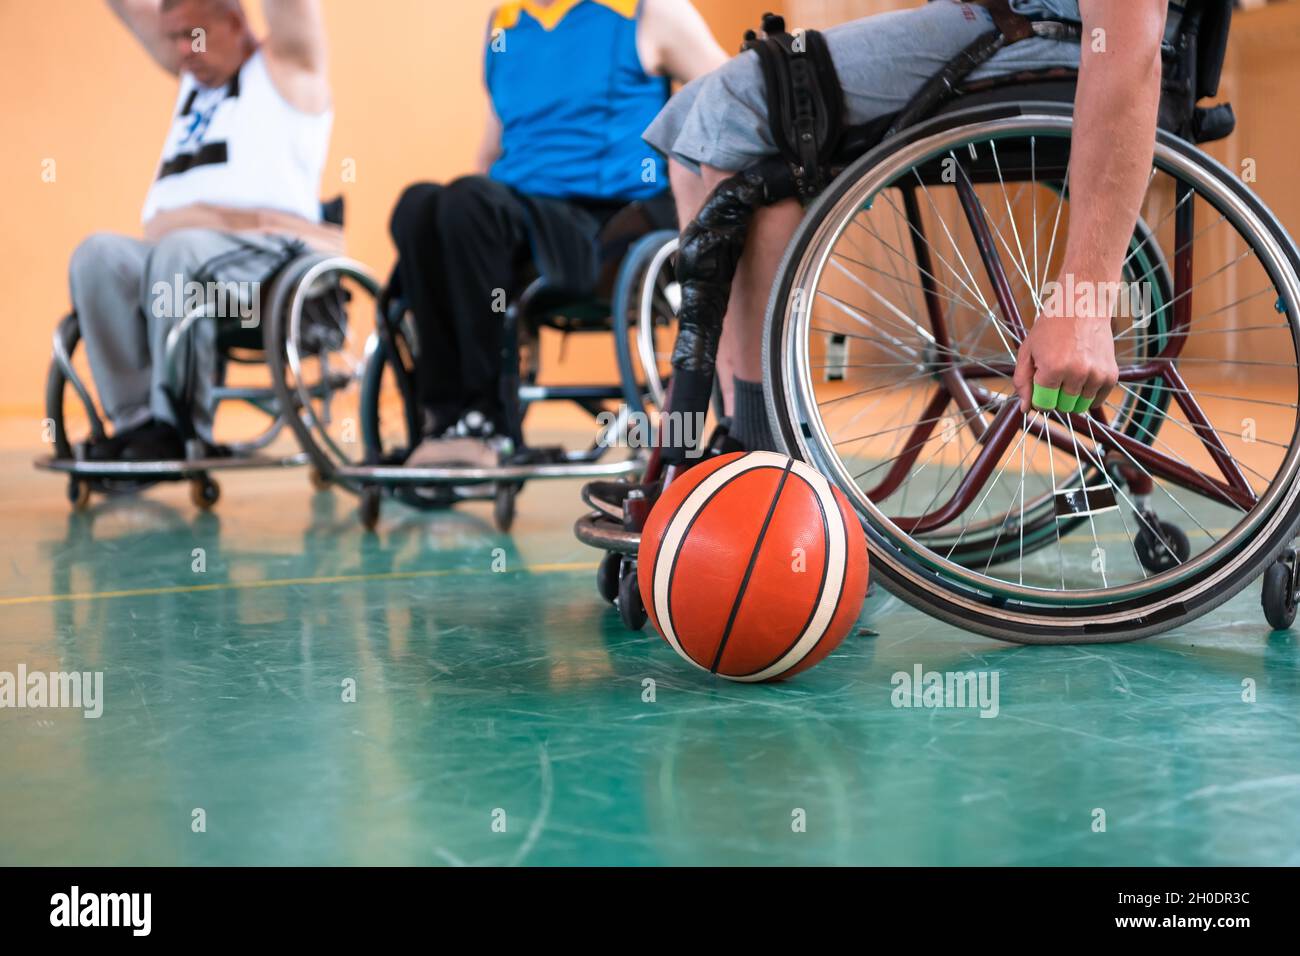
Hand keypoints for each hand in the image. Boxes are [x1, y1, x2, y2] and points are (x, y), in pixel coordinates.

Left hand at [1012, 273, 1119, 414]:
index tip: (1040, 383)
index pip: (1043, 404)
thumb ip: (1022, 381)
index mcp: (1053, 368)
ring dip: (1072, 395)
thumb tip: (1024, 408)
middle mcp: (1077, 373)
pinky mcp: (1111, 374)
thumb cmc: (1051, 327)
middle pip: (1062, 407)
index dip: (1039, 397)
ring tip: (1069, 373)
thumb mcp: (1027, 350)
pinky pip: (1097, 401)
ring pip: (1080, 406)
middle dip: (1055, 397)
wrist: (1083, 305)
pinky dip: (1088, 395)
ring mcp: (1097, 374)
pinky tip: (1082, 379)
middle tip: (1055, 376)